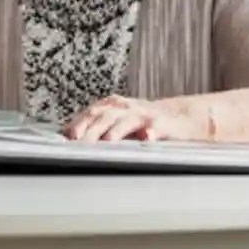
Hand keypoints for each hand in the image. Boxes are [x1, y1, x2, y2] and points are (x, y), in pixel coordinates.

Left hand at [62, 95, 203, 141]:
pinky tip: (147, 138)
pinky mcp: (163, 126)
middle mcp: (126, 108)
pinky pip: (156, 128)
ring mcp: (144, 116)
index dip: (78, 124)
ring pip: (127, 120)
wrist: (183, 117)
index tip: (66, 137)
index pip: (91, 113)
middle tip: (79, 142)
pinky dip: (151, 133)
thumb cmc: (145, 122)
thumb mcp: (119, 120)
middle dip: (91, 128)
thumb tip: (66, 137)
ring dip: (116, 130)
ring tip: (107, 140)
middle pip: (105, 115)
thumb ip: (96, 126)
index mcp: (113, 106)